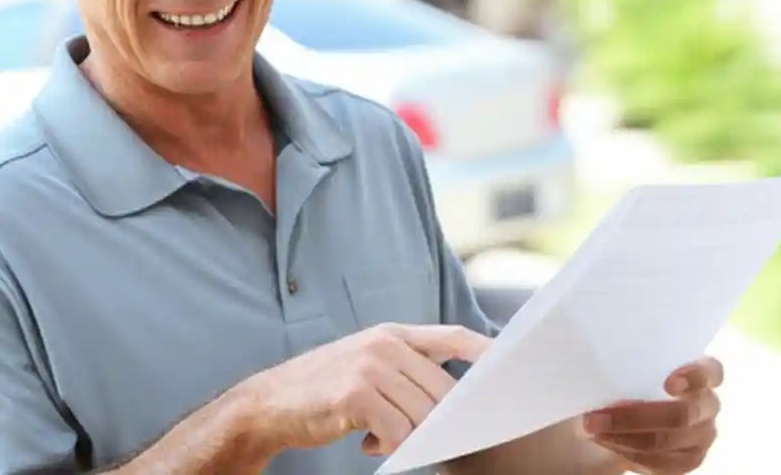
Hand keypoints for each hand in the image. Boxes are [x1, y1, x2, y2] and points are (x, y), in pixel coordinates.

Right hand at [238, 324, 489, 456]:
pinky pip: (398, 431)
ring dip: (411, 437)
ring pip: (423, 414)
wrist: (269, 402)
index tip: (511, 367)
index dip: (486, 351)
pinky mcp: (356, 394)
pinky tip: (368, 443)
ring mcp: (370, 367)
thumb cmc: (322, 389)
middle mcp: (384, 344)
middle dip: (443, 420)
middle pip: (443, 389)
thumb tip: (449, 399)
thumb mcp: (364, 364)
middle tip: (431, 439)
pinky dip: (391, 446)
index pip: (452, 336)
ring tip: (381, 438)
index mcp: (391, 334)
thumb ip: (404, 370)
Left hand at [583, 357, 723, 473]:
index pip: (710, 372)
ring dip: (623, 437)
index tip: (668, 384)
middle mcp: (707, 404)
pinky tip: (608, 442)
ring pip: (666, 442)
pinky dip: (629, 454)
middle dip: (634, 418)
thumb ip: (622, 365)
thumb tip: (595, 368)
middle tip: (594, 418)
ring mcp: (702, 435)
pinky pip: (661, 463)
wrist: (617, 417)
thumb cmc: (625, 382)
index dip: (694, 377)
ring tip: (592, 429)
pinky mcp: (690, 460)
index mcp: (700, 372)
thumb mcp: (622, 367)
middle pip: (682, 414)